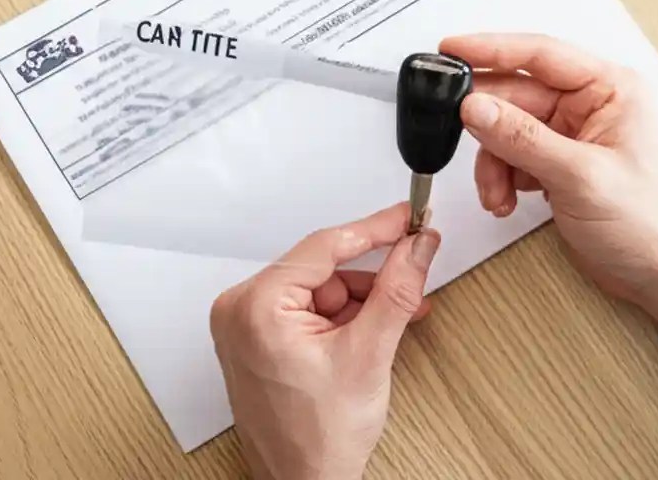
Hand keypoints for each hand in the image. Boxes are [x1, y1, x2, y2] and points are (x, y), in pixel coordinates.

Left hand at [210, 203, 438, 479]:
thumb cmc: (317, 440)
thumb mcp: (369, 354)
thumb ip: (396, 290)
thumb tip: (416, 247)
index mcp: (256, 307)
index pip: (324, 246)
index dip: (376, 229)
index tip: (409, 217)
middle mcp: (240, 310)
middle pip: (323, 269)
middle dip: (371, 280)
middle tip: (413, 274)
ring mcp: (246, 326)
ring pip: (321, 289)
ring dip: (361, 302)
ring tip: (394, 323)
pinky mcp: (258, 340)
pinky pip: (308, 310)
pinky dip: (343, 317)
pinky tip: (370, 332)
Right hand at [439, 33, 657, 329]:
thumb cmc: (649, 223)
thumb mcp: (580, 176)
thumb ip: (523, 139)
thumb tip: (477, 107)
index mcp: (610, 89)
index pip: (541, 54)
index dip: (492, 49)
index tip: (452, 49)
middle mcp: (590, 105)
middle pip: (516, 95)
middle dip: (488, 126)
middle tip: (459, 134)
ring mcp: (571, 134)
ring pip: (506, 129)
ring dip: (493, 162)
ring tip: (497, 193)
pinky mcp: (557, 162)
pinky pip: (511, 155)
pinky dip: (501, 178)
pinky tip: (507, 200)